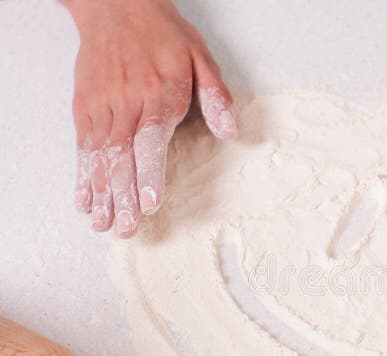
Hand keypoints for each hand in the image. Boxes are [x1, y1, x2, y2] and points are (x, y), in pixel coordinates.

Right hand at [63, 0, 236, 237]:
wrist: (116, 6)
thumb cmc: (163, 35)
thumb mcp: (200, 57)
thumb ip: (214, 96)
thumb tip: (231, 131)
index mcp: (159, 96)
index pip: (150, 141)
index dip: (148, 173)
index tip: (148, 203)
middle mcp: (127, 104)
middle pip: (122, 158)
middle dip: (123, 197)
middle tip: (126, 229)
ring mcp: (102, 106)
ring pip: (100, 157)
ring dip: (101, 194)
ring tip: (103, 225)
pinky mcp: (85, 107)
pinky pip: (82, 145)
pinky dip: (82, 175)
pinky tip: (84, 200)